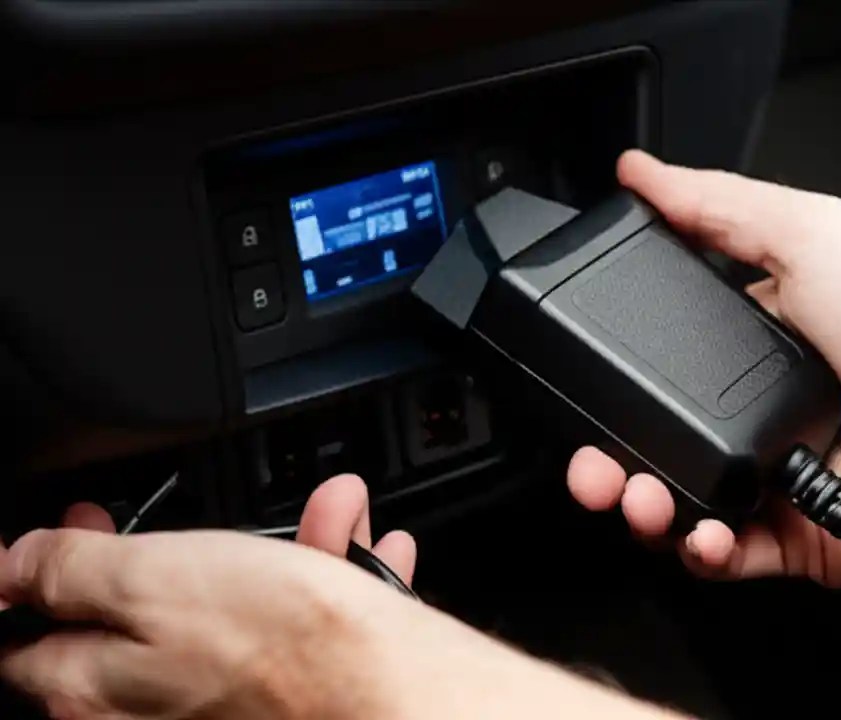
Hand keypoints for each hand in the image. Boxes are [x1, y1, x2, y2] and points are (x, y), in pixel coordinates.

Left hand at [0, 475, 429, 718]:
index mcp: (90, 694)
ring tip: (318, 518)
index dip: (38, 569)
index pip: (25, 633)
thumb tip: (16, 562)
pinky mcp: (285, 707)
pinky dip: (321, 589)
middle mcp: (147, 719)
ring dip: (268, 559)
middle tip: (191, 522)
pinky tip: (350, 554)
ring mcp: (220, 714)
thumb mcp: (154, 576)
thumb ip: (70, 567)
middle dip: (174, 553)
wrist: (397, 697)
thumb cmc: (286, 647)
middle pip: (134, 622)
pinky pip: (291, 639)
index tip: (73, 530)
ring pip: (227, 619)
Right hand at [568, 150, 840, 586]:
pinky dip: (698, 553)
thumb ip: (714, 207)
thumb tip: (641, 173)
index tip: (582, 392)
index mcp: (756, 350)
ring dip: (641, 509)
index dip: (612, 387)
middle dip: (606, 464)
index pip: (658, 373)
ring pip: (678, 511)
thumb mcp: (808, 232)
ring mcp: (779, 483)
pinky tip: (701, 531)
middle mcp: (762, 418)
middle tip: (592, 467)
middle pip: (655, 449)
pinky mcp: (801, 542)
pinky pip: (725, 562)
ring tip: (637, 496)